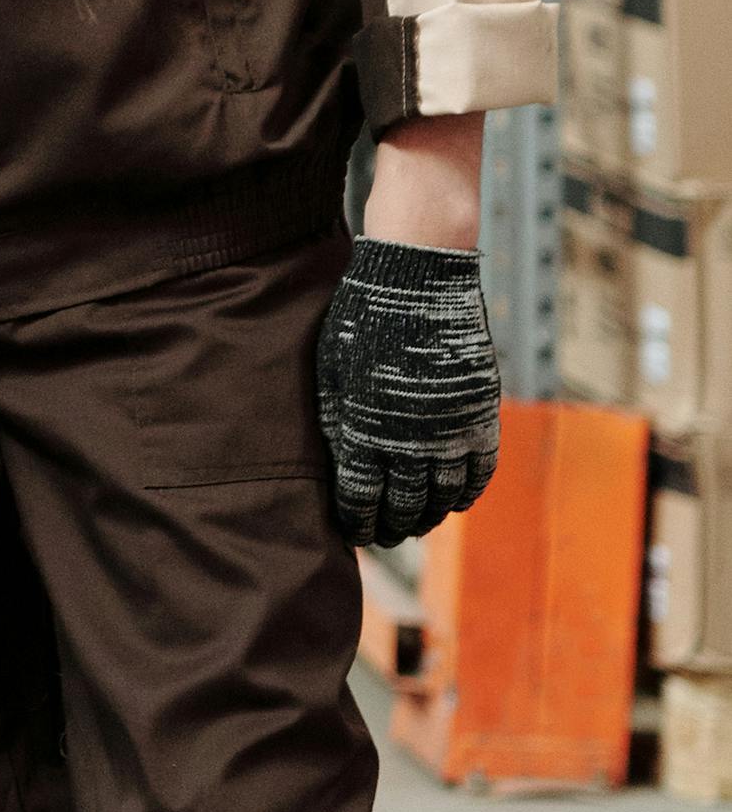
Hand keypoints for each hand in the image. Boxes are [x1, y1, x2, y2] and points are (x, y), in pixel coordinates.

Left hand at [318, 236, 504, 548]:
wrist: (415, 276)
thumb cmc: (360, 318)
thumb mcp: (331, 374)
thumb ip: (336, 425)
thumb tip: (340, 469)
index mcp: (364, 433)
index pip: (361, 501)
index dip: (357, 522)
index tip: (353, 531)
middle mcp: (410, 442)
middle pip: (405, 507)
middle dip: (392, 527)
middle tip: (385, 535)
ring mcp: (450, 430)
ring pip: (445, 497)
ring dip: (430, 516)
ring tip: (417, 522)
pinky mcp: (481, 414)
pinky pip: (480, 472)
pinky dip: (468, 492)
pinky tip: (455, 500)